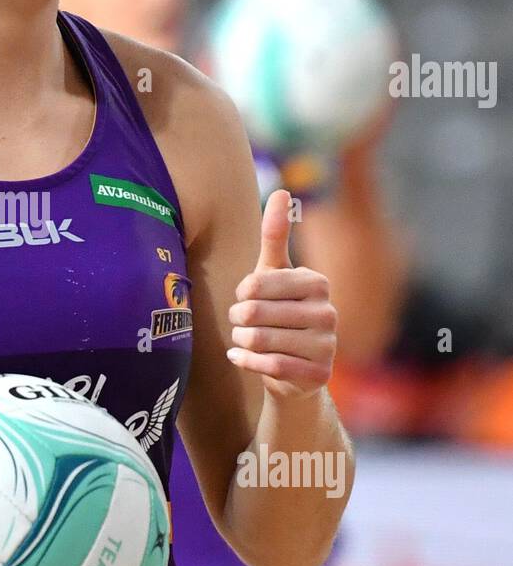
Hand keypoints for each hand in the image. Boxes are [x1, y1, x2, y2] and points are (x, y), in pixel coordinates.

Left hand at [226, 189, 337, 399]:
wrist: (294, 369)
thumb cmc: (279, 312)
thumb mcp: (274, 273)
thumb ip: (276, 234)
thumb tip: (282, 190)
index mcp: (317, 282)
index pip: (256, 284)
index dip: (242, 293)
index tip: (245, 297)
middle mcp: (328, 312)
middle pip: (254, 313)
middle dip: (238, 320)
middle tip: (242, 323)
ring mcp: (327, 345)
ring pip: (259, 340)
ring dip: (241, 341)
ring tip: (245, 340)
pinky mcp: (318, 375)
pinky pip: (267, 366)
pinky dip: (246, 362)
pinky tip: (242, 358)